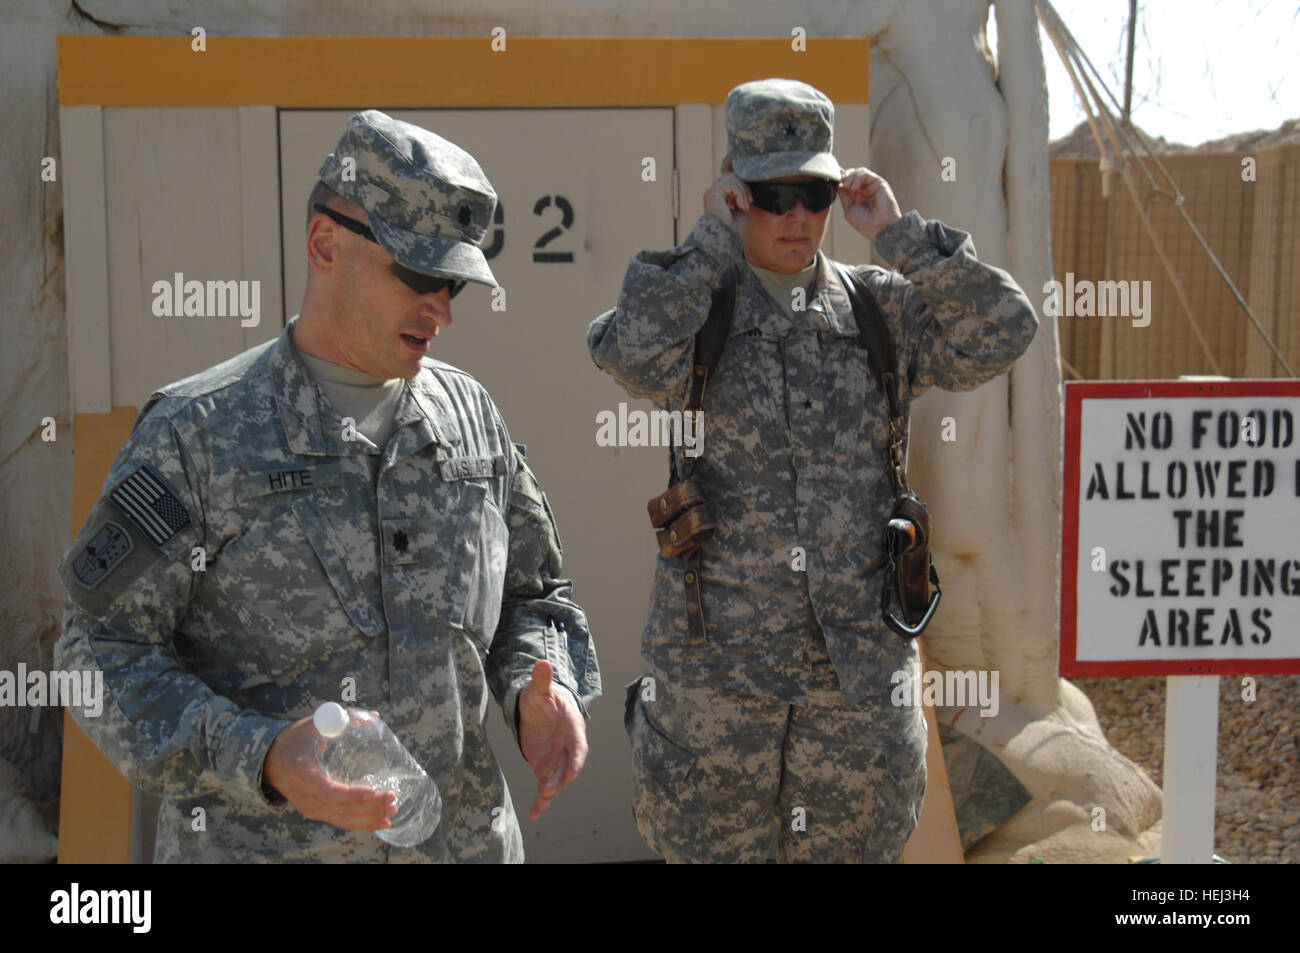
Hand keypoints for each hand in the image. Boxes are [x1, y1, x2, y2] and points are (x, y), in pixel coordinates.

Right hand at [263, 713, 396, 831]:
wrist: (270, 762)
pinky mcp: (317, 812)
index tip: (373, 791)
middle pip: (341, 809)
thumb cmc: (293, 741)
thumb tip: (374, 716)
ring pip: (343, 819)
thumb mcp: (313, 726)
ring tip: (392, 809)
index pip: (329, 792)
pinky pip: (341, 821)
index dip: (352, 794)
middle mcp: (306, 798)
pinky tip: (380, 821)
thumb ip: (341, 720)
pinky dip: (361, 823)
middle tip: (392, 797)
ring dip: (369, 817)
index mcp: (303, 776)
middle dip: (369, 807)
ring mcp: (311, 808)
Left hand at [518, 659, 587, 820]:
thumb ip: (542, 681)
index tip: (572, 771)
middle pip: (568, 766)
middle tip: (549, 788)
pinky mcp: (545, 769)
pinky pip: (545, 787)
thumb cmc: (543, 699)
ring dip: (550, 791)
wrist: (537, 709)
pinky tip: (534, 814)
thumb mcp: (539, 690)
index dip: (576, 758)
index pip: (578, 745)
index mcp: (573, 728)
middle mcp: (568, 748)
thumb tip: (542, 664)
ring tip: (541, 802)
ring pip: (557, 779)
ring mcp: (557, 760)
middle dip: (560, 778)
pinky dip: (541, 801)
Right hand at [703, 171, 750, 234]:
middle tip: (749, 203)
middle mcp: (712, 192)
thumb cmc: (734, 226)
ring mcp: (711, 191)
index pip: (731, 180)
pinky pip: (731, 185)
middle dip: (744, 188)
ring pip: (732, 179)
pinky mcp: (712, 192)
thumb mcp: (740, 205)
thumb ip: (740, 193)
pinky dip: (740, 195)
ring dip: (743, 194)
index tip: (750, 201)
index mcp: (717, 195)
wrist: (727, 237)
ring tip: (744, 207)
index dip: (743, 187)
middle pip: (732, 177)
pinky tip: (740, 207)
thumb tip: (744, 180)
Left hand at [838, 166, 901, 240]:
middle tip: (842, 183)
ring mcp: (872, 186)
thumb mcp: (848, 208)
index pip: (848, 182)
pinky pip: (865, 173)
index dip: (841, 179)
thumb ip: (843, 194)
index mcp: (857, 197)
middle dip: (845, 176)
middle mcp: (865, 190)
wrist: (880, 227)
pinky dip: (857, 178)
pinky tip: (854, 187)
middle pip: (853, 175)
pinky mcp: (879, 182)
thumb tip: (838, 182)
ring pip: (859, 172)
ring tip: (848, 187)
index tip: (834, 179)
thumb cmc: (865, 222)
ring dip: (850, 177)